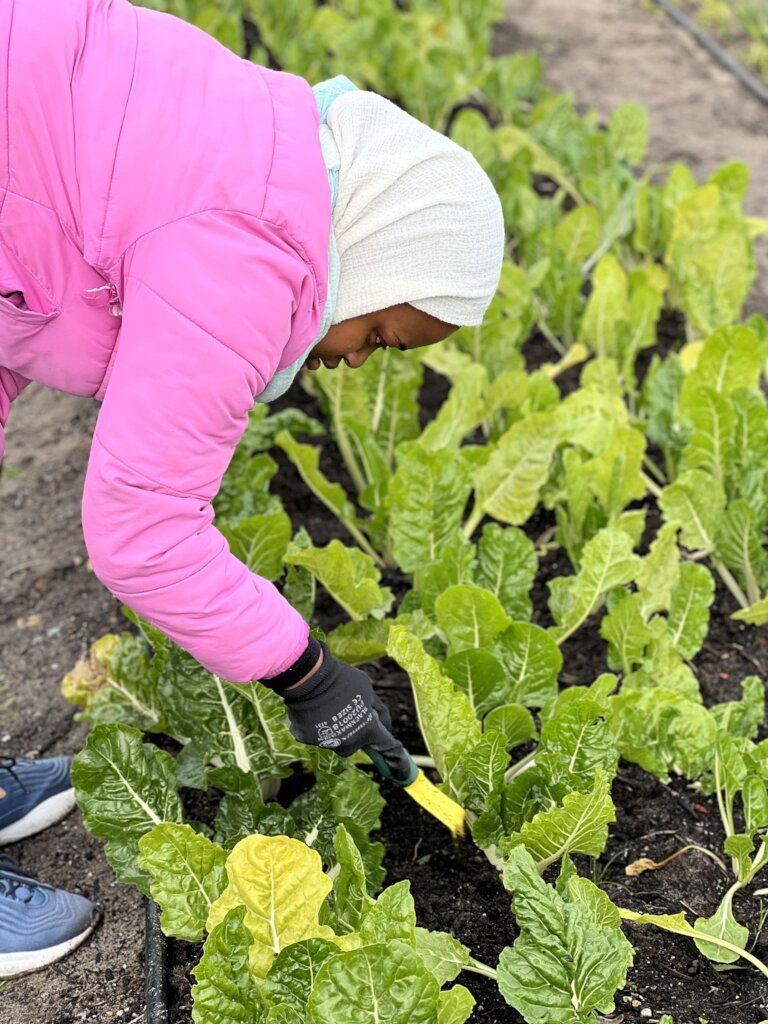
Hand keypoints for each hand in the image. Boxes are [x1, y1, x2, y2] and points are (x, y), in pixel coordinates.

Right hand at [280, 642, 394, 757]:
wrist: (309, 676)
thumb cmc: (343, 680)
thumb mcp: (368, 690)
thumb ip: (379, 710)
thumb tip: (384, 726)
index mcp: (368, 730)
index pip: (387, 747)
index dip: (396, 757)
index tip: (402, 771)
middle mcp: (350, 742)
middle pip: (358, 743)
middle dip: (357, 732)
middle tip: (350, 712)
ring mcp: (328, 743)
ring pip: (337, 740)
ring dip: (337, 729)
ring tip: (329, 707)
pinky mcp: (308, 739)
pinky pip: (318, 735)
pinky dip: (318, 726)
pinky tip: (314, 710)